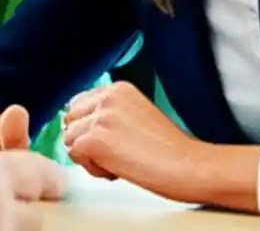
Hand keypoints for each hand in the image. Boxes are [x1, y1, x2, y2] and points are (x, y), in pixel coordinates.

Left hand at [63, 81, 210, 201]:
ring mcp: (100, 117)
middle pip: (71, 119)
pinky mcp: (94, 139)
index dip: (90, 126)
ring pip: (70, 138)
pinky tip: (116, 170)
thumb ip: (111, 115)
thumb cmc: (170, 150)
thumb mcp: (137, 117)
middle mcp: (107, 97)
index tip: (109, 140)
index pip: (80, 103)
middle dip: (85, 139)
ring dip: (89, 156)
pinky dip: (92, 168)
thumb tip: (80, 127)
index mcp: (119, 88)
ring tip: (118, 162)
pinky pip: (75, 155)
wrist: (189, 166)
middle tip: (114, 154)